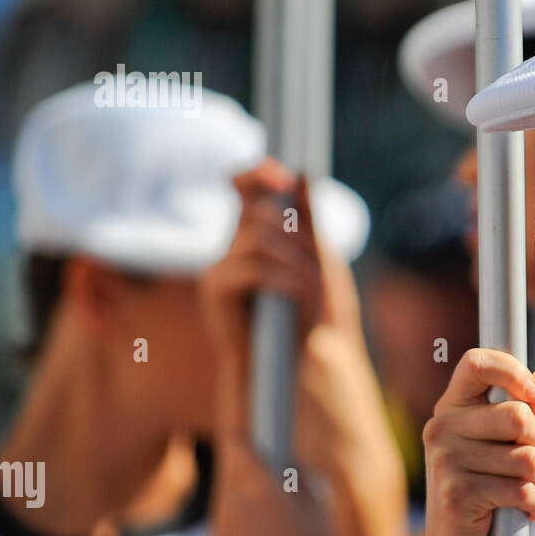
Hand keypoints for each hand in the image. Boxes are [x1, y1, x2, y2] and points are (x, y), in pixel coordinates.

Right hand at [200, 159, 321, 378]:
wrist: (301, 362)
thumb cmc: (311, 311)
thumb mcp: (319, 259)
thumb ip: (309, 219)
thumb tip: (302, 174)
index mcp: (260, 231)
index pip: (245, 185)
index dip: (257, 174)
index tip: (281, 177)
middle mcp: (235, 243)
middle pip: (261, 212)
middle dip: (296, 232)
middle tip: (316, 262)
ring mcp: (222, 264)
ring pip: (257, 237)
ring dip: (294, 257)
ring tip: (312, 283)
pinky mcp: (215, 289)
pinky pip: (250, 268)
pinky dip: (282, 276)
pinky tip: (297, 292)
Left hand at [209, 434, 332, 535]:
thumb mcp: (317, 510)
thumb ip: (297, 484)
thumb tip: (287, 470)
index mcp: (261, 492)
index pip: (237, 451)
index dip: (236, 439)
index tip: (234, 429)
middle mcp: (232, 512)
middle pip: (234, 490)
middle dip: (249, 493)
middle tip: (273, 507)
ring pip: (231, 521)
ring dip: (248, 527)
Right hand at [422, 348, 534, 535]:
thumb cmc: (488, 490)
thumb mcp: (508, 444)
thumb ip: (530, 408)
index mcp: (450, 407)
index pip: (477, 362)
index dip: (513, 371)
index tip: (532, 395)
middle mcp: (441, 427)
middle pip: (518, 416)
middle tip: (532, 464)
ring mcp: (445, 460)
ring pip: (527, 457)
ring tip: (525, 490)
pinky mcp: (458, 494)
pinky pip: (522, 489)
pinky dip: (534, 504)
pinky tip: (521, 512)